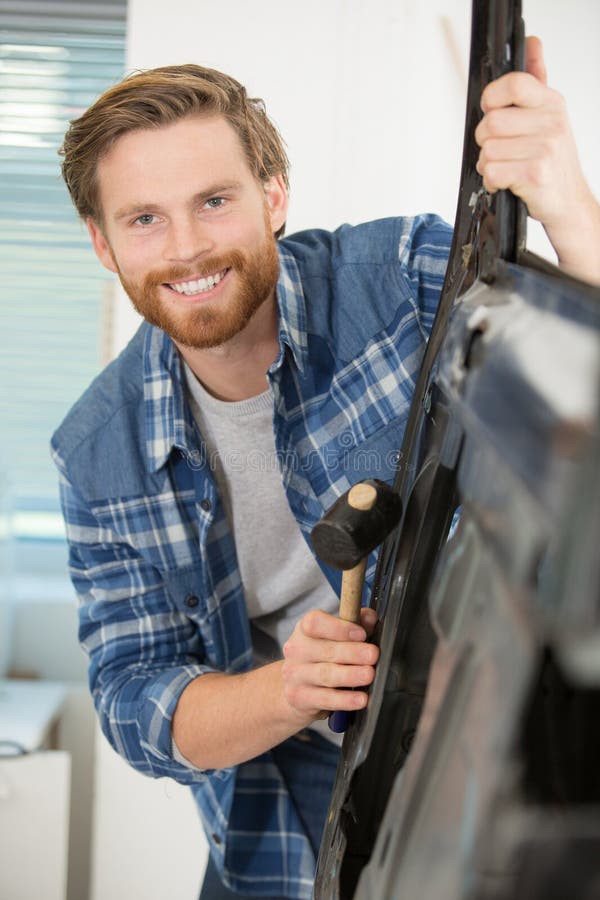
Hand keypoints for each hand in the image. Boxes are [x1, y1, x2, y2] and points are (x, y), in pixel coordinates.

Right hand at [282, 608, 378, 720]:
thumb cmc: (321, 657)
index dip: (339, 627)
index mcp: (304, 629)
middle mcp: (297, 650)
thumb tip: (371, 618)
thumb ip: (354, 623)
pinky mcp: (299, 697)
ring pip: (326, 675)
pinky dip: (345, 700)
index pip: (315, 622)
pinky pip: (326, 699)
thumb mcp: (334, 636)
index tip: (361, 633)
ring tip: (369, 674)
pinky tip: (361, 699)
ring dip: (351, 675)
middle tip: (373, 655)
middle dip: (353, 652)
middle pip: (326, 650)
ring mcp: (296, 675)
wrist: (295, 689)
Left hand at [475, 36, 599, 282]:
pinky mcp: (534, 173)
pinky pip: (492, 171)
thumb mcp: (549, 117)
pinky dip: (491, 181)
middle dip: (485, 141)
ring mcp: (544, 148)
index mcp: (552, 103)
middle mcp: (551, 122)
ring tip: (506, 168)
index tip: (491, 110)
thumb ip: (536, 82)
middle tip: (500, 150)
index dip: (492, 98)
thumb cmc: (552, 163)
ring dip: (488, 164)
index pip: (514, 84)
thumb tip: (532, 44)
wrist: (568, 203)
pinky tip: (505, 182)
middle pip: (491, 123)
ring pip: (487, 150)